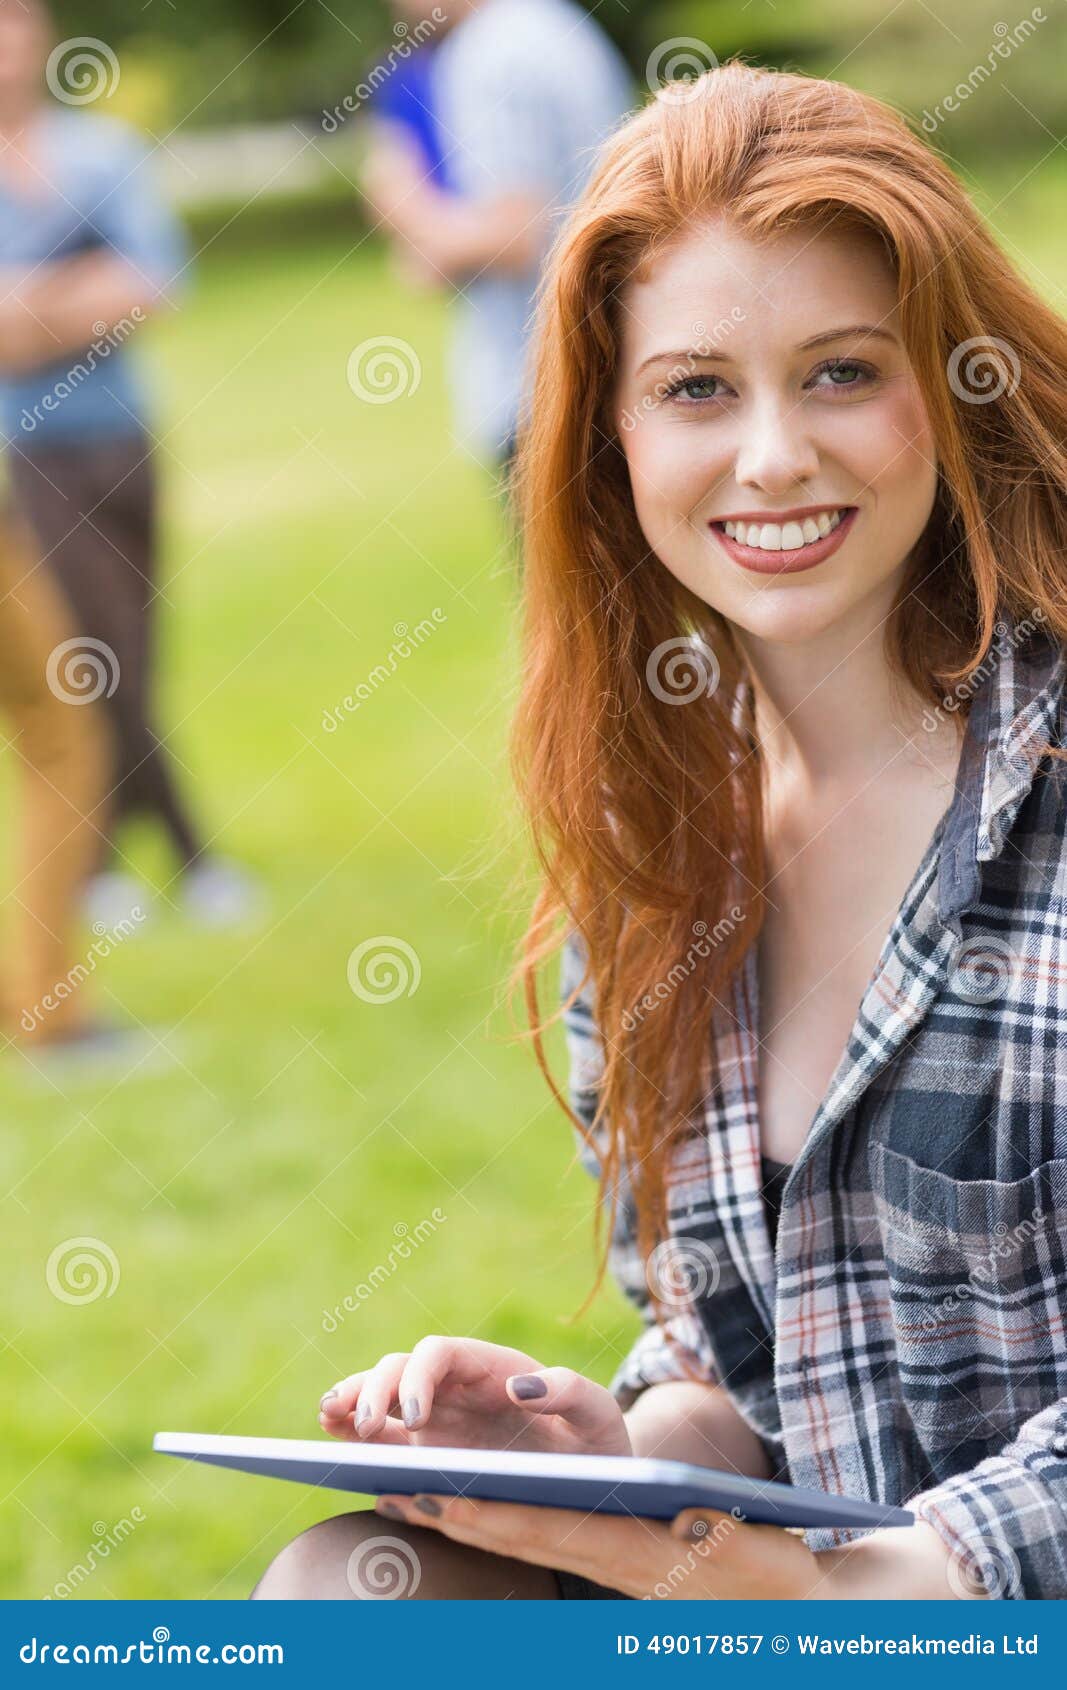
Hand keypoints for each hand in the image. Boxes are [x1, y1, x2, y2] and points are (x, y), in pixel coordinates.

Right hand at [318, 1335, 631, 1456]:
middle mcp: (456, 1388)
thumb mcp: (598, 1414)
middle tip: (370, 1429)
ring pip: (380, 1396)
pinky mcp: (426, 1451)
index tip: (417, 1415)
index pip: (440, 1353)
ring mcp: (436, 1419)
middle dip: (376, 1391)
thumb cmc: (596, 1441)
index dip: (419, 1377)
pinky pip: (380, 1436)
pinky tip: (332, 1436)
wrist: (593, 1477)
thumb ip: (571, 1392)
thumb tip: (520, 1387)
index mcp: (492, 1369)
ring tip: (329, 1417)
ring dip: (351, 1401)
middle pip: (399, 1369)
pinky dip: (352, 1430)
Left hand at [368, 1491, 831, 1599]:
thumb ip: (719, 1534)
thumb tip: (690, 1521)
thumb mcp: (754, 1548)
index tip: (439, 1498)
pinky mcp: (608, 1558)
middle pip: (514, 1535)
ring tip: (402, 1495)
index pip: (548, 1531)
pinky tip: (461, 1508)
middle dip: (451, 1515)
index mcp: (631, 1553)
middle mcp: (605, 1560)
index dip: (491, 1516)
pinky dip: (493, 1520)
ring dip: (460, 1518)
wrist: (789, 1608)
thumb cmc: (773, 1570)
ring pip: (517, 1537)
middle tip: (390, 1491)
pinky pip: (538, 1538)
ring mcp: (603, 1562)